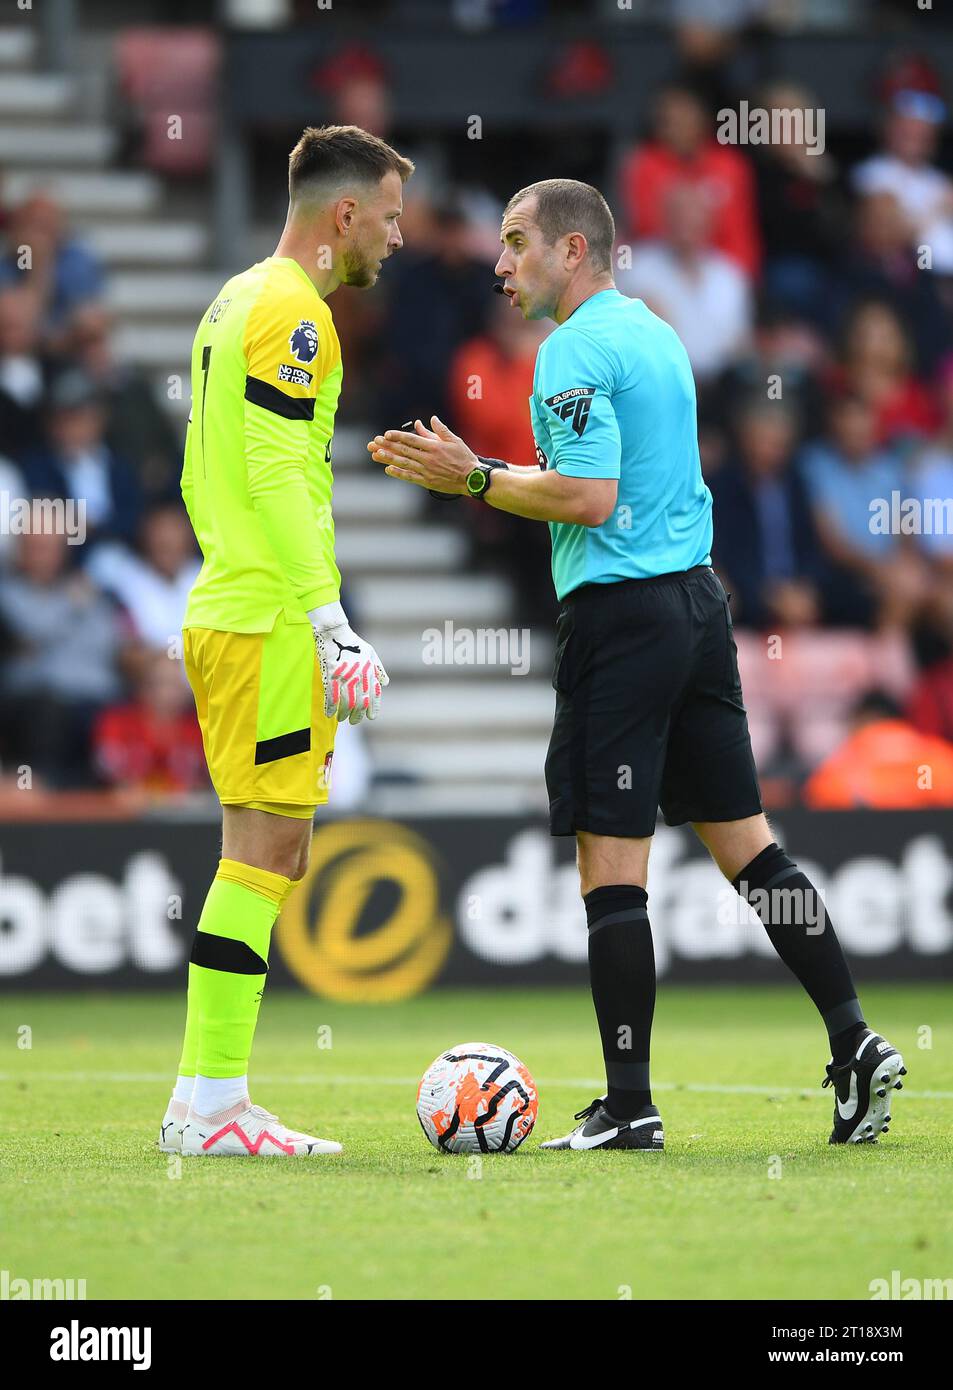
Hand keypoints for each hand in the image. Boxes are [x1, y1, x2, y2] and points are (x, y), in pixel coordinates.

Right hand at [307, 601, 388, 723]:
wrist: (335, 633)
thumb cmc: (354, 643)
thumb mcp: (371, 653)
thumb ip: (378, 669)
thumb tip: (385, 683)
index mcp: (369, 672)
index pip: (374, 696)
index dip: (374, 708)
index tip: (371, 717)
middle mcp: (359, 677)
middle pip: (360, 703)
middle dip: (358, 716)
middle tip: (354, 721)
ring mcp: (344, 677)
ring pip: (346, 703)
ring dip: (344, 714)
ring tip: (342, 719)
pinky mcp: (331, 676)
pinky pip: (331, 696)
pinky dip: (330, 707)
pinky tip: (329, 714)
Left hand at [367, 415, 477, 494]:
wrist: (472, 478)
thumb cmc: (464, 458)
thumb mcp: (454, 440)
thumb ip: (440, 430)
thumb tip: (430, 418)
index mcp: (434, 446)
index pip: (412, 439)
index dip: (398, 436)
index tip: (386, 434)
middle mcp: (428, 458)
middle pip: (404, 450)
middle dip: (389, 445)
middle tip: (375, 442)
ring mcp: (427, 471)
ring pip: (404, 463)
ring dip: (389, 458)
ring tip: (376, 454)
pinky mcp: (427, 481)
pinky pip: (410, 476)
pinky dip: (399, 473)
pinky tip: (388, 469)